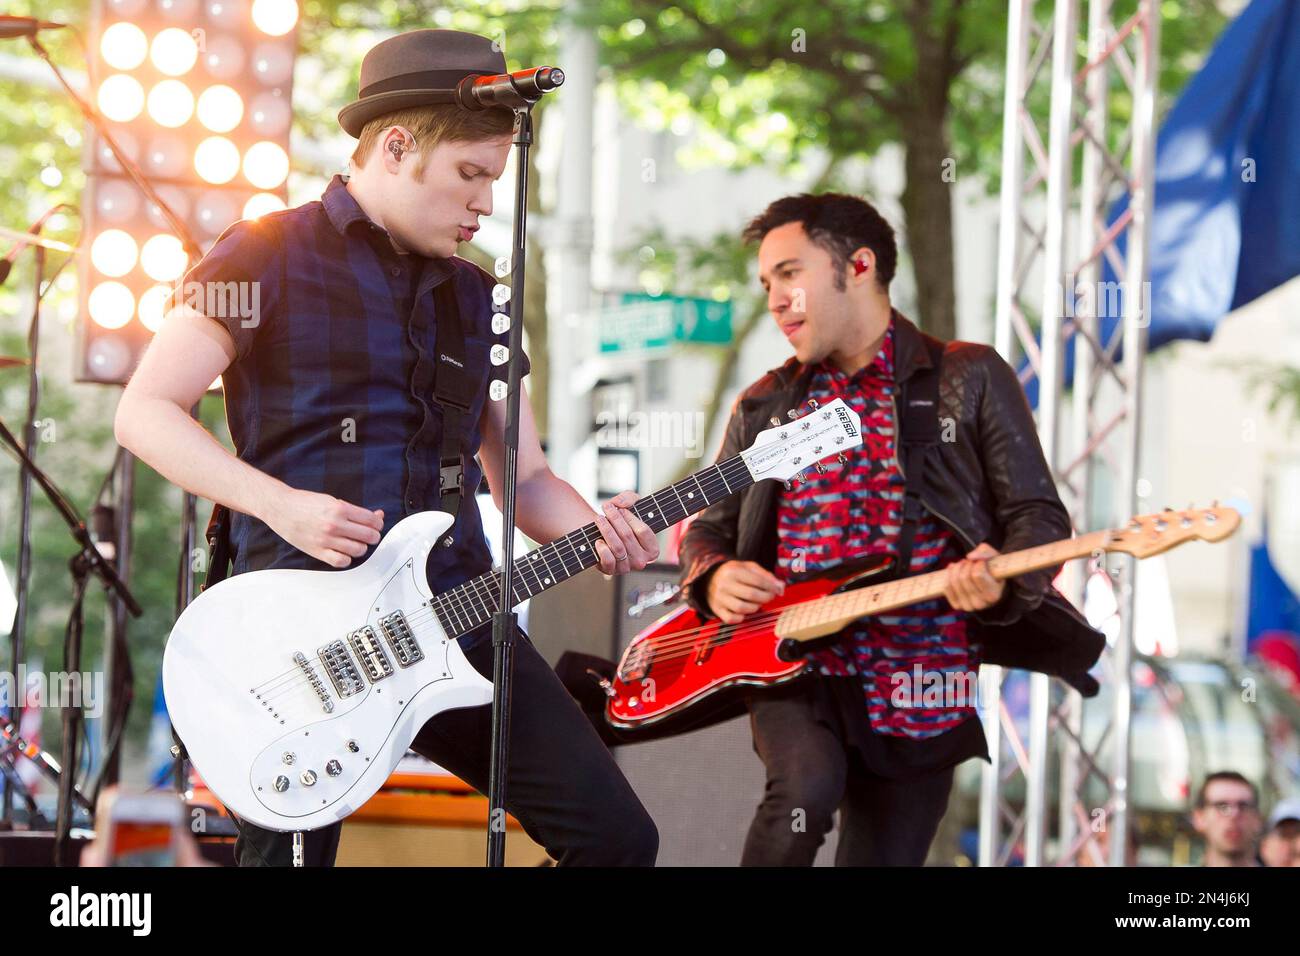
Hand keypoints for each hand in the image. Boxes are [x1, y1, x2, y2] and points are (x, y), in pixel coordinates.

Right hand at [262, 486, 383, 568]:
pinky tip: (344, 552)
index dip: (378, 524)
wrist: (280, 508)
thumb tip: (377, 515)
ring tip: (355, 543)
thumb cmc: (306, 503)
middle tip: (368, 535)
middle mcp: (335, 524)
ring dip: (361, 547)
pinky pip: (341, 562)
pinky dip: (346, 559)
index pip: (372, 521)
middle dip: (372, 536)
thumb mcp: (333, 500)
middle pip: (369, 536)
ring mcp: (326, 539)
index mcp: (340, 509)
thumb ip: (355, 511)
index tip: (376, 525)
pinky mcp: (317, 551)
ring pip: (358, 550)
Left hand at [592, 491, 658, 574]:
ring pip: (617, 547)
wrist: (602, 534)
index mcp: (652, 549)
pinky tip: (598, 541)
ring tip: (599, 519)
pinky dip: (602, 550)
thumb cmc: (621, 522)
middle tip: (606, 507)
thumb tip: (621, 505)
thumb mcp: (629, 505)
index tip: (620, 509)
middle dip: (615, 519)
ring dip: (606, 530)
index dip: (630, 517)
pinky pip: (608, 561)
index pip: (643, 531)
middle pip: (627, 536)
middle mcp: (642, 561)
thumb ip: (630, 498)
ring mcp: (626, 567)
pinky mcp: (611, 571)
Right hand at [706, 560, 784, 623]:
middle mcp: (724, 584)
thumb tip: (780, 587)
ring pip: (742, 608)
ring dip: (755, 607)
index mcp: (733, 571)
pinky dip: (741, 617)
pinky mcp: (717, 610)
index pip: (757, 581)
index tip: (776, 589)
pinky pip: (731, 619)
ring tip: (757, 603)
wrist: (710, 579)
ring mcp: (719, 598)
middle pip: (751, 595)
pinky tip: (745, 611)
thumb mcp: (749, 568)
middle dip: (765, 598)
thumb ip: (766, 575)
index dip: (770, 587)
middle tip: (769, 597)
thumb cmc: (734, 573)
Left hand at [943, 542, 1004, 610]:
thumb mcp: (994, 557)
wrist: (988, 583)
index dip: (977, 563)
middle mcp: (980, 604)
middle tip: (970, 561)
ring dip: (957, 568)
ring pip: (954, 581)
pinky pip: (947, 587)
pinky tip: (953, 568)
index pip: (977, 574)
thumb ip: (984, 553)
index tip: (981, 561)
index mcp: (993, 595)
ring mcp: (968, 606)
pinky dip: (948, 575)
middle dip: (966, 564)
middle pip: (964, 577)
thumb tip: (969, 556)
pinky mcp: (957, 605)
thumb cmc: (992, 569)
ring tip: (963, 563)